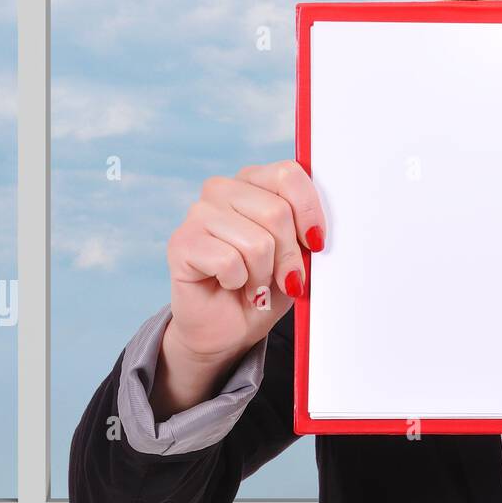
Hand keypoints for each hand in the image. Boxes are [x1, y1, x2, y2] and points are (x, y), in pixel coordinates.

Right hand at [164, 159, 326, 364]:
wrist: (228, 327)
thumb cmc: (265, 286)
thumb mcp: (298, 255)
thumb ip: (307, 230)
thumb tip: (319, 226)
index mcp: (253, 182)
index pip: (287, 174)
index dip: (309, 211)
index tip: (316, 242)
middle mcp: (223, 190)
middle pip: (276, 212)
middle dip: (289, 255)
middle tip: (286, 279)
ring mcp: (198, 213)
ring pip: (256, 242)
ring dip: (263, 275)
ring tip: (255, 284)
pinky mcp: (182, 242)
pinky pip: (229, 261)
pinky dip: (239, 282)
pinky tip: (231, 285)